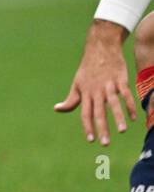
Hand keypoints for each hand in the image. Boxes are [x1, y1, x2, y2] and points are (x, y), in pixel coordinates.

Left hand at [55, 19, 138, 144]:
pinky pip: (126, 95)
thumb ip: (71, 100)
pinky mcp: (120, 80)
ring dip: (118, 118)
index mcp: (85, 93)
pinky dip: (130, 106)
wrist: (100, 48)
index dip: (87, 126)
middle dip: (102, 128)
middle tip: (105, 143)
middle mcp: (96, 91)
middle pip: (99, 112)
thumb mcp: (77, 84)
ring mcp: (109, 85)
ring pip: (113, 104)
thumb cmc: (88, 69)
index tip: (90, 140)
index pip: (85, 113)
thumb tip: (57, 109)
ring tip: (121, 131)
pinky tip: (134, 118)